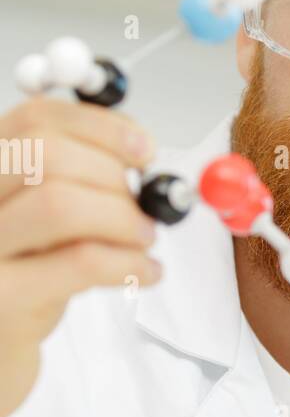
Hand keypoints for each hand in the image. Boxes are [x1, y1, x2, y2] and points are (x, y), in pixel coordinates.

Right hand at [0, 95, 161, 416]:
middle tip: (148, 206)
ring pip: (60, 204)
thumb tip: (140, 150)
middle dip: (114, 176)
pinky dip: (130, 262)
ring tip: (146, 239)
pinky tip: (148, 270)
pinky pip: (80, 263)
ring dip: (124, 218)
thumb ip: (83, 175)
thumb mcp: (46, 214)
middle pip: (47, 155)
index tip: (144, 149)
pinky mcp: (4, 298)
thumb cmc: (27, 270)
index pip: (35, 119)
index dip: (100, 126)